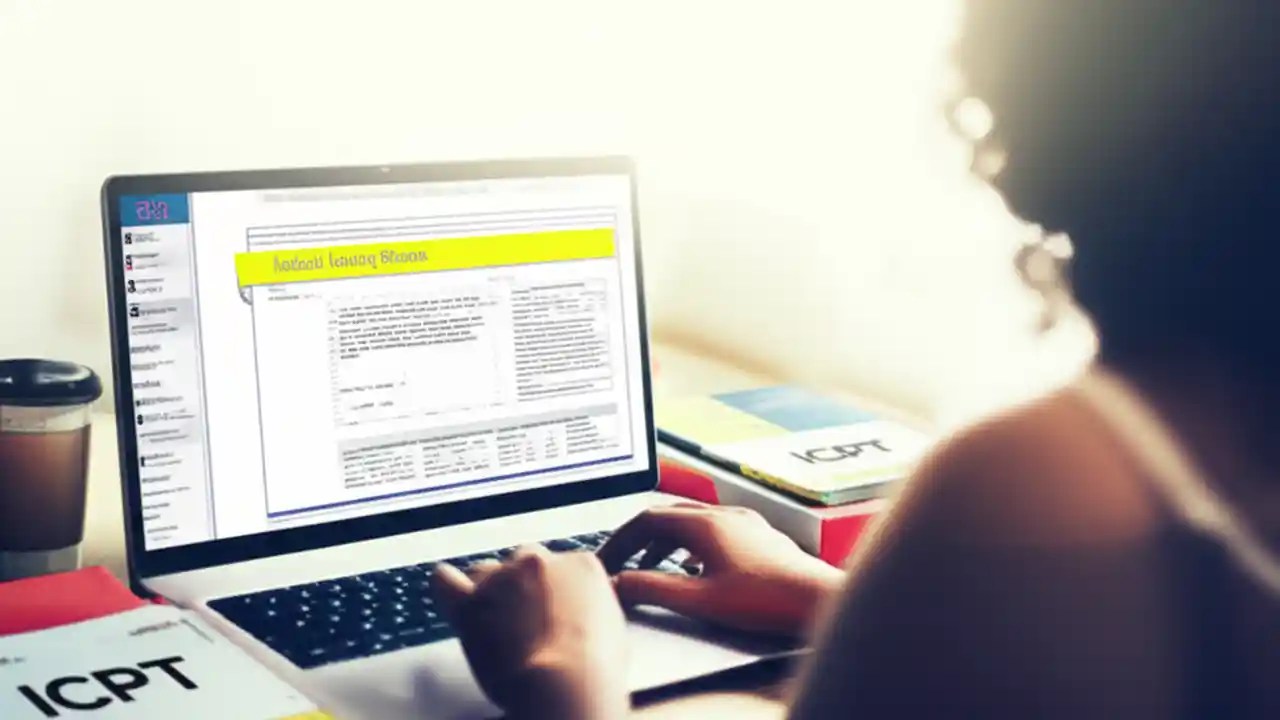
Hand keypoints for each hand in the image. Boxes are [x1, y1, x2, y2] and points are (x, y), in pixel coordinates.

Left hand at [433, 546, 628, 719]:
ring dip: (490, 589)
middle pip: (525, 561)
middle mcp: (540, 562)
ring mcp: (502, 579)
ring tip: (496, 618)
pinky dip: (447, 585)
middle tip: (529, 617)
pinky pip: (446, 580)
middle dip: (525, 584)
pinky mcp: (471, 603)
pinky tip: (451, 590)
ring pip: (487, 571)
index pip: (563, 565)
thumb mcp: (611, 626)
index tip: (556, 610)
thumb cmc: (593, 667)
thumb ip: (591, 606)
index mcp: (579, 565)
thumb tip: (583, 613)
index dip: (557, 590)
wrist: (565, 682)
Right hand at [598, 503, 845, 637]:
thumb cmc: (766, 598)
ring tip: (650, 563)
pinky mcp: (758, 536)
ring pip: (692, 521)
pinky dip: (690, 543)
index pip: (647, 518)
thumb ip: (654, 589)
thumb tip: (619, 583)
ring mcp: (744, 523)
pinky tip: (693, 566)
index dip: (620, 538)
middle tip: (622, 558)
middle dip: (639, 537)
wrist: (816, 599)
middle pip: (668, 515)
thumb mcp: (699, 599)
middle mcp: (724, 515)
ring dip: (664, 539)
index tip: (607, 558)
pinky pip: (712, 529)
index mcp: (705, 523)